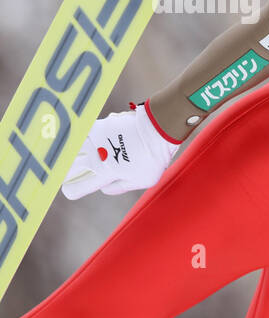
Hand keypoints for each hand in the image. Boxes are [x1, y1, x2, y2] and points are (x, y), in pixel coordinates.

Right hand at [61, 102, 180, 199]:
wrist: (157, 129)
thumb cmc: (154, 156)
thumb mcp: (143, 180)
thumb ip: (121, 187)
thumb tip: (104, 188)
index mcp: (106, 174)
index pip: (78, 188)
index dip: (72, 191)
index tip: (70, 190)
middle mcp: (96, 158)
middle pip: (68, 169)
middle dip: (63, 174)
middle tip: (63, 175)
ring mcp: (95, 141)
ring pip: (69, 151)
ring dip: (64, 156)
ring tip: (61, 159)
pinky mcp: (98, 126)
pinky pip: (79, 134)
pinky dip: (74, 138)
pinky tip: (69, 140)